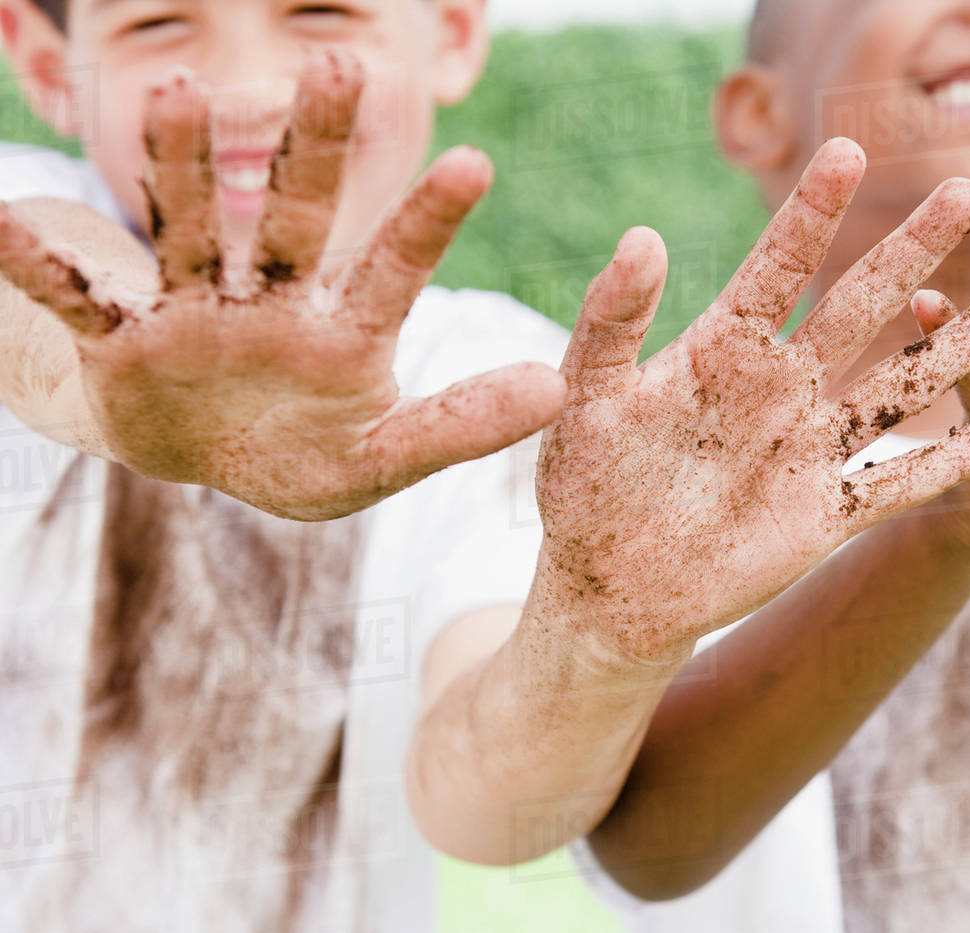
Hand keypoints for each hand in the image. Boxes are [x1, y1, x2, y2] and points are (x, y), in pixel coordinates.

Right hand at [0, 50, 563, 519]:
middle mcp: (271, 302)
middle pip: (295, 216)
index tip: (478, 161)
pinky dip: (37, 269)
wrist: (211, 464)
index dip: (430, 219)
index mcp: (342, 330)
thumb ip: (461, 426)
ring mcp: (192, 313)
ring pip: (187, 231)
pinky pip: (75, 301)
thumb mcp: (386, 456)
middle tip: (338, 72)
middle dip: (312, 149)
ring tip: (176, 99)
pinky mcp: (121, 342)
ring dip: (179, 171)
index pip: (392, 266)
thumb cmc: (307, 457)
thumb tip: (558, 389)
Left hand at [531, 139, 969, 665]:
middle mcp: (776, 388)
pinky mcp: (824, 514)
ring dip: (950, 351)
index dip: (808, 213)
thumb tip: (641, 235)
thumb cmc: (585, 489)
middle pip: (856, 308)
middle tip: (966, 191)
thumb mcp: (588, 400)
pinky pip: (896, 485)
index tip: (845, 149)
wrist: (608, 587)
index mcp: (720, 351)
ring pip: (893, 389)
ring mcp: (806, 450)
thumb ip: (610, 323)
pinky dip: (947, 463)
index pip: (774, 268)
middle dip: (909, 252)